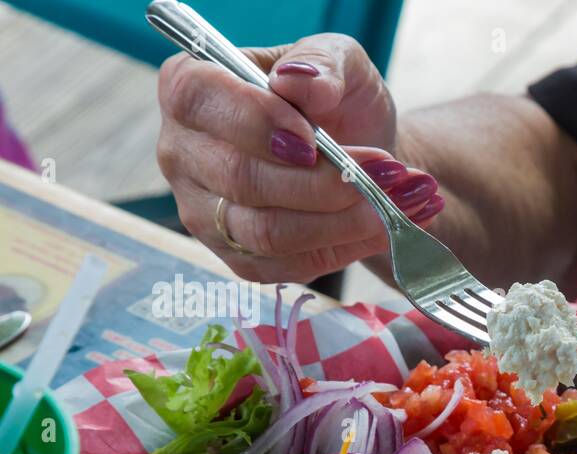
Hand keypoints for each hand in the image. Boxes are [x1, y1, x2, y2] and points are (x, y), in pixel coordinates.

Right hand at [157, 34, 441, 282]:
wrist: (362, 154)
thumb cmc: (339, 101)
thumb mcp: (340, 60)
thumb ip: (320, 63)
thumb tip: (299, 81)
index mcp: (191, 87)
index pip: (200, 101)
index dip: (257, 123)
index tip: (315, 139)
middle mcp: (182, 153)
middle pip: (240, 179)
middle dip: (322, 182)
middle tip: (384, 174)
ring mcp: (204, 213)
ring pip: (266, 232)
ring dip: (341, 221)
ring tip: (392, 202)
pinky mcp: (239, 258)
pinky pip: (288, 266)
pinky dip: (344, 248)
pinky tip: (381, 228)